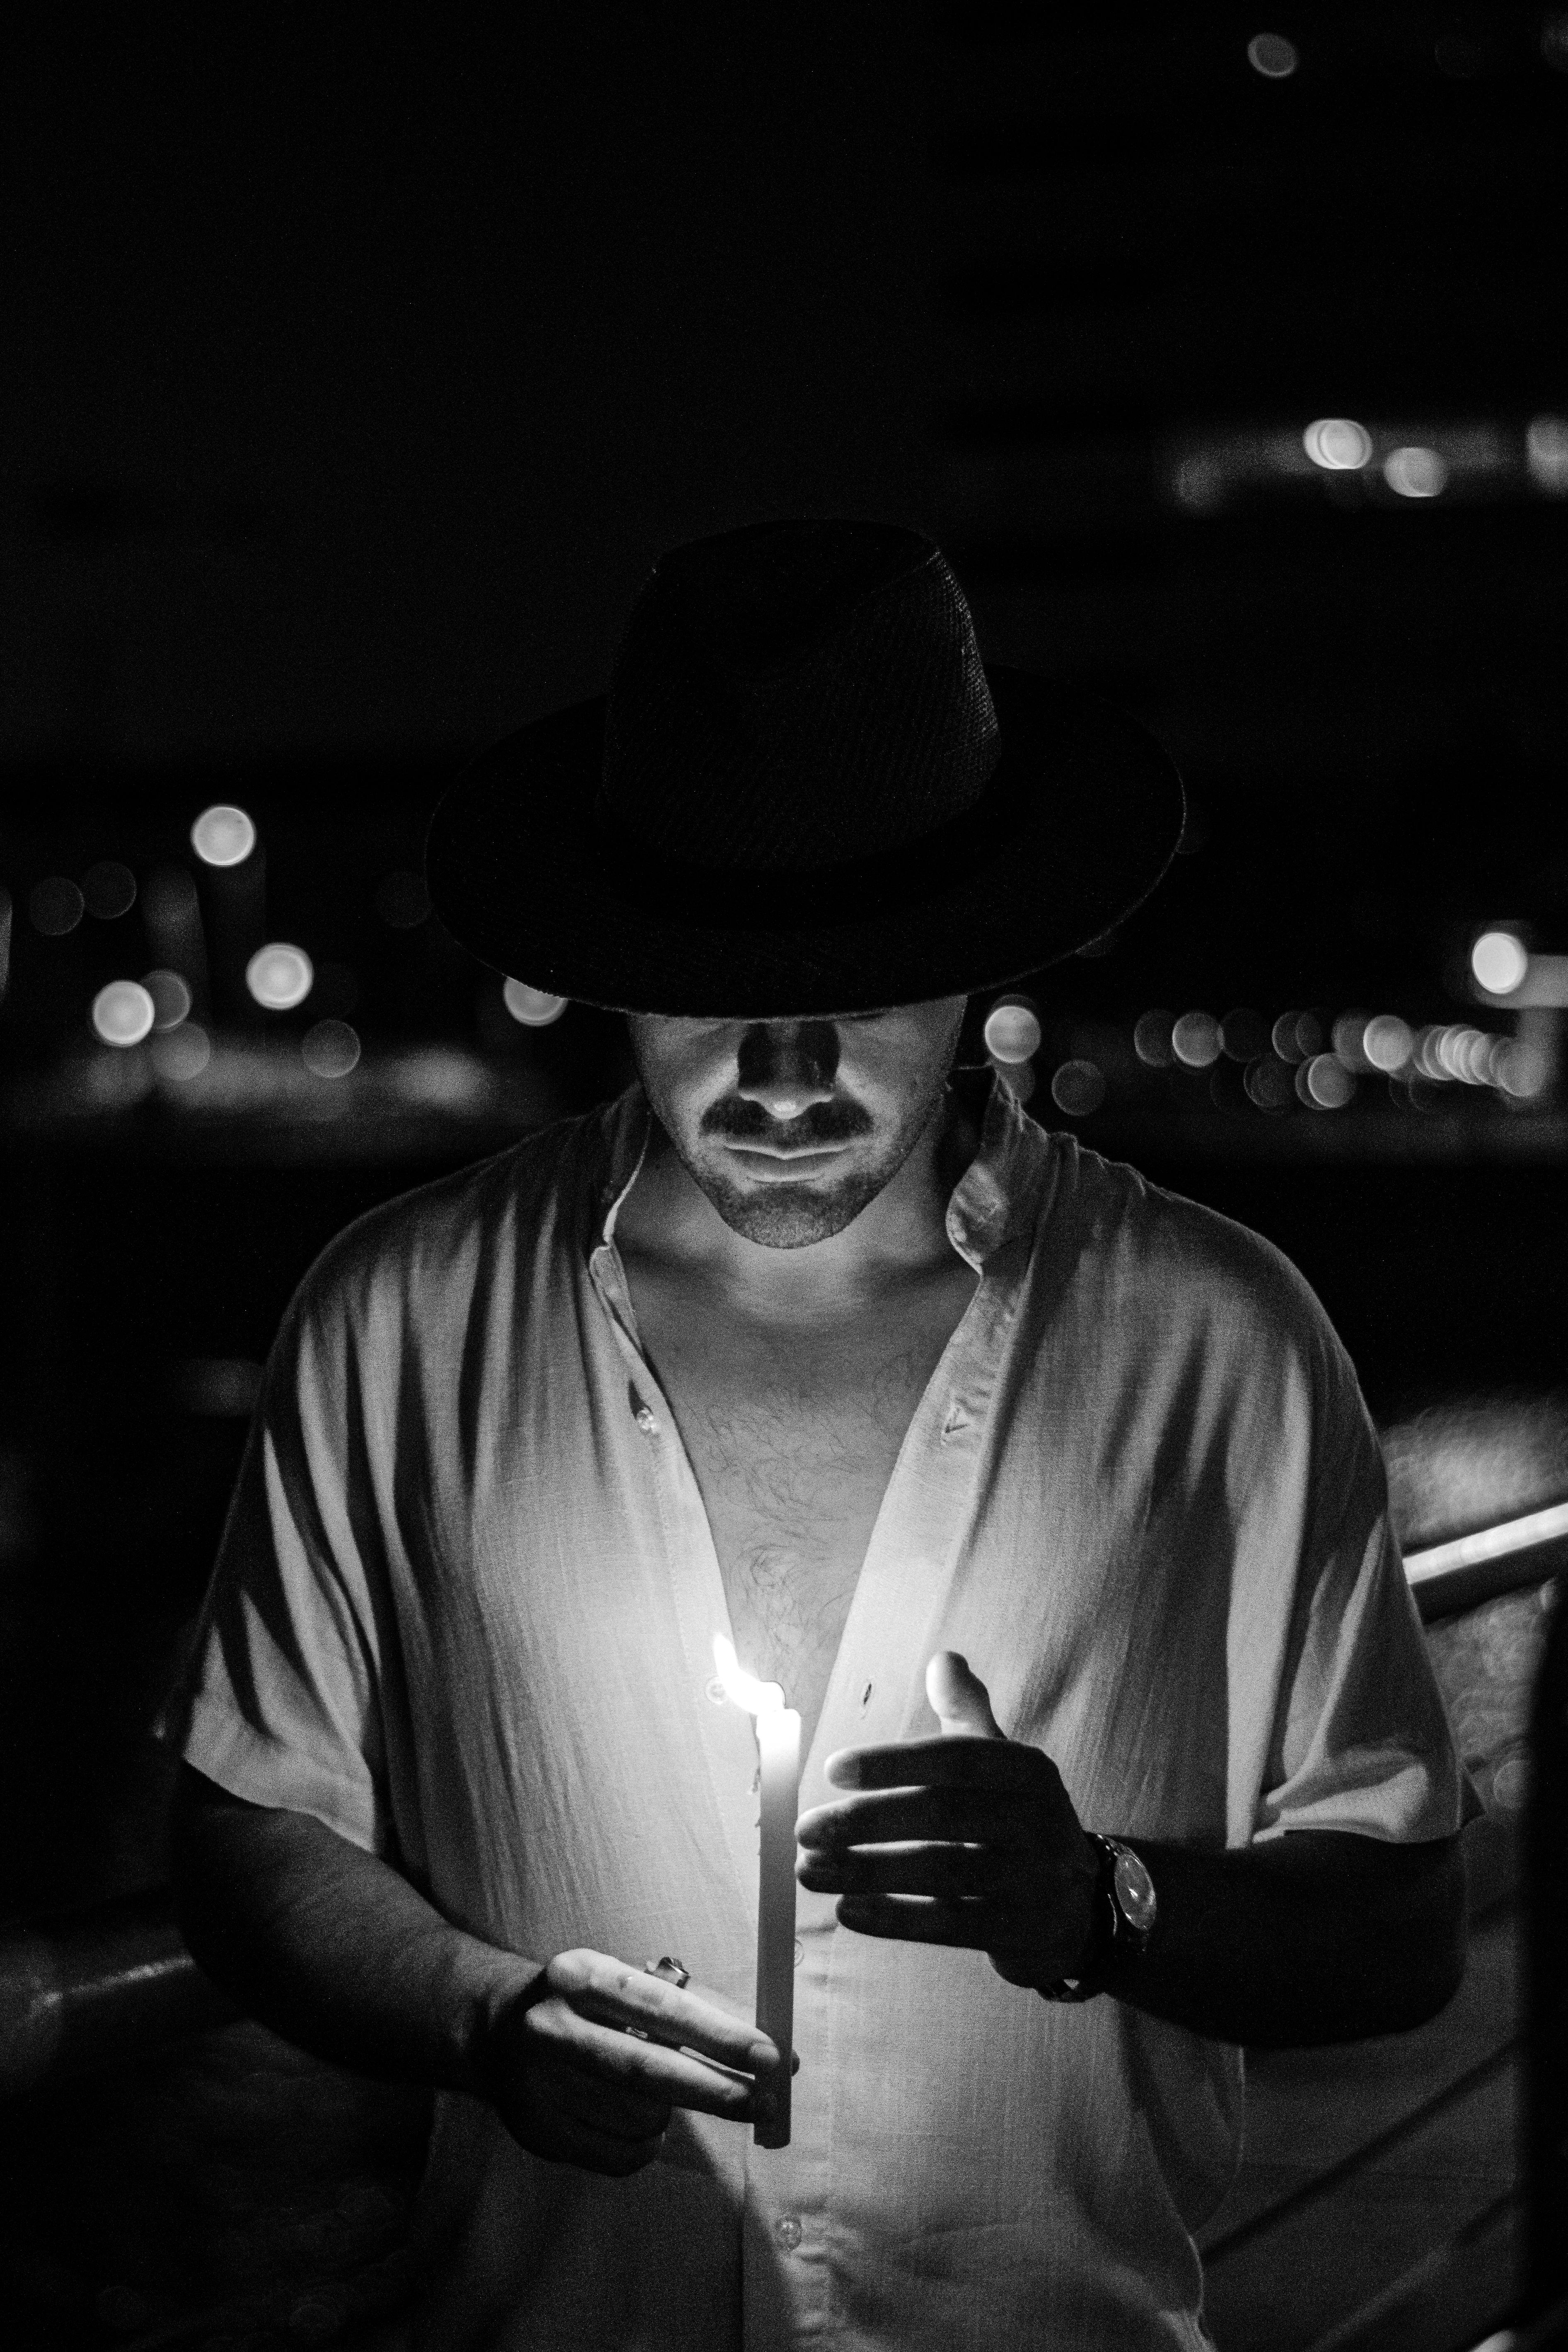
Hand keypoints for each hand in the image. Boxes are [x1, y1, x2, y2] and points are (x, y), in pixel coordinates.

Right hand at [475, 1949, 790, 2177]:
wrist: (495, 2029)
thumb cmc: (587, 2003)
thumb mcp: (626, 1984)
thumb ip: (697, 2014)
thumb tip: (775, 2057)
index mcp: (582, 1976)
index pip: (661, 2008)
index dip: (718, 2035)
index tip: (769, 2056)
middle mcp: (554, 2027)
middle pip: (648, 2071)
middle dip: (715, 2090)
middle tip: (764, 2101)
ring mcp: (539, 2084)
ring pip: (637, 2117)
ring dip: (669, 2114)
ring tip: (661, 2094)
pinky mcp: (536, 2130)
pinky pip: (618, 2155)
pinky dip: (646, 2143)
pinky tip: (636, 2120)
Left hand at [796, 1652, 1099, 1993]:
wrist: (1074, 1905)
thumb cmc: (1016, 1819)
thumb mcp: (1006, 1764)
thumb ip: (969, 1712)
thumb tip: (944, 1659)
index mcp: (1028, 1771)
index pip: (957, 1760)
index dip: (893, 1763)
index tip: (831, 1768)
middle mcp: (1036, 1822)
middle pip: (941, 1816)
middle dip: (865, 1821)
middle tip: (805, 1829)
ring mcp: (1031, 1880)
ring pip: (939, 1873)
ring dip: (866, 1872)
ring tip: (809, 1871)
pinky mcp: (1016, 1929)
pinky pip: (948, 1925)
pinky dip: (895, 1919)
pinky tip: (847, 1912)